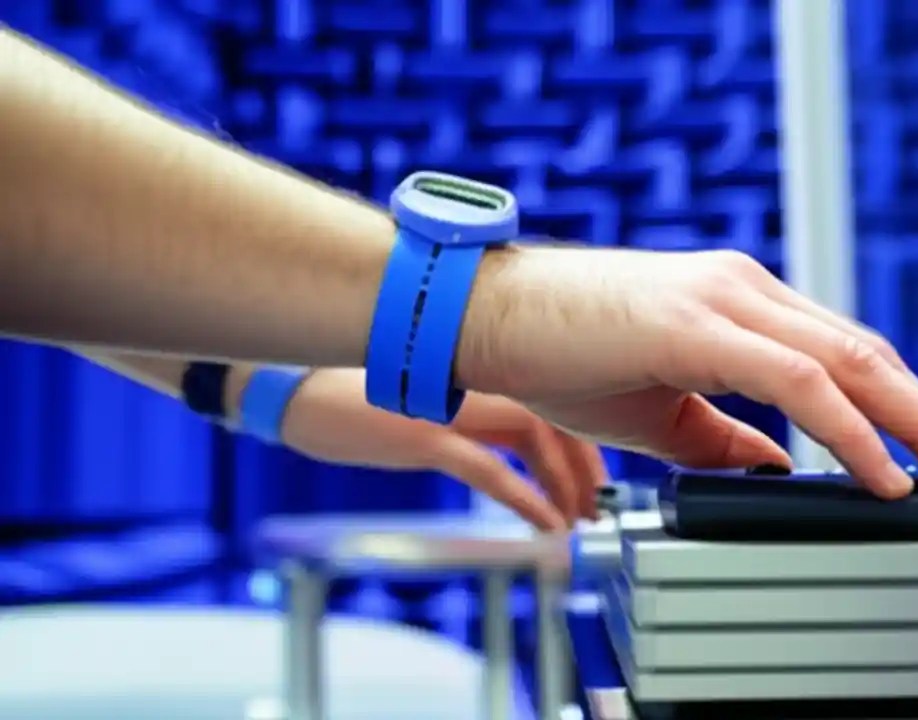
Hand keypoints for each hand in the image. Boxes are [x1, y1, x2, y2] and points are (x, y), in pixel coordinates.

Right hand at [275, 368, 607, 530]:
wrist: (288, 388)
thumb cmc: (348, 391)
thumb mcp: (421, 395)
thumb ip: (466, 407)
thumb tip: (503, 437)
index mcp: (475, 366)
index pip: (550, 396)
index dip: (581, 436)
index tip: (594, 472)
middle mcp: (472, 377)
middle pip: (554, 416)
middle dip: (585, 465)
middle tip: (597, 504)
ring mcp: (450, 406)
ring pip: (535, 439)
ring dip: (567, 484)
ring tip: (579, 519)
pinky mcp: (425, 437)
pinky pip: (492, 472)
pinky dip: (528, 500)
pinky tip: (547, 524)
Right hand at [455, 246, 917, 498]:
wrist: (487, 316)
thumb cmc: (561, 354)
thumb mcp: (661, 413)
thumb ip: (724, 437)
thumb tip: (775, 468)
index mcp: (740, 305)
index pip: (844, 356)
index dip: (899, 406)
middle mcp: (746, 290)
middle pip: (867, 353)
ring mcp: (727, 297)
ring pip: (848, 360)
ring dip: (914, 422)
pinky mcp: (698, 321)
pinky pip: (797, 379)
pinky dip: (848, 428)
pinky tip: (879, 471)